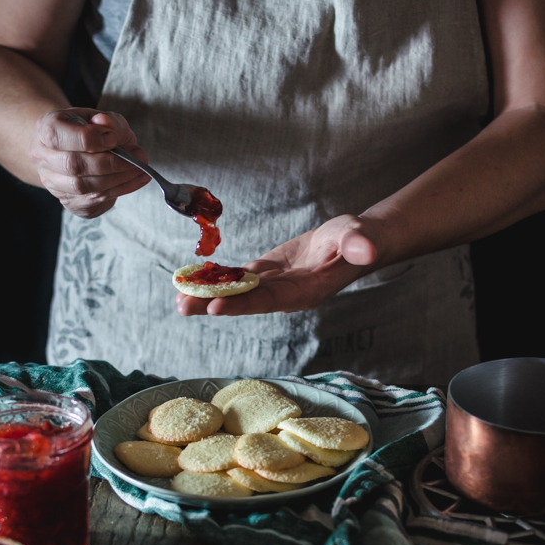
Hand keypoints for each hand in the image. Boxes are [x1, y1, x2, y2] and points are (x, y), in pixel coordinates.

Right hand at [29, 108, 150, 217]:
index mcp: (46, 128)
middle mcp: (42, 156)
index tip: (114, 139)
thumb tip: (108, 129)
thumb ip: (107, 121)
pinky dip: (119, 190)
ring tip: (139, 170)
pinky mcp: (67, 201)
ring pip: (83, 187)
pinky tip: (134, 180)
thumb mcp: (101, 118)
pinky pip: (93, 200)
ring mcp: (52, 182)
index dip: (89, 139)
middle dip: (110, 164)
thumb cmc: (90, 131)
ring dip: (117, 180)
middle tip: (136, 159)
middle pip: (72, 165)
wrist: (80, 151)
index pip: (58, 136)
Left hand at [176, 214, 386, 315]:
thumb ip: (360, 244)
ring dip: (208, 295)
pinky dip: (216, 279)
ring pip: (238, 292)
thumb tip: (366, 249)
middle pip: (246, 301)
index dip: (243, 302)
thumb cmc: (361, 240)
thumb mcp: (361, 238)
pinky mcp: (267, 274)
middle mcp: (287, 295)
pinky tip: (192, 281)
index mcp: (307, 291)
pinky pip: (238, 278)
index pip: (271, 300)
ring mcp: (275, 286)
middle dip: (214, 303)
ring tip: (178, 299)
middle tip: (182, 306)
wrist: (355, 243)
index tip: (215, 306)